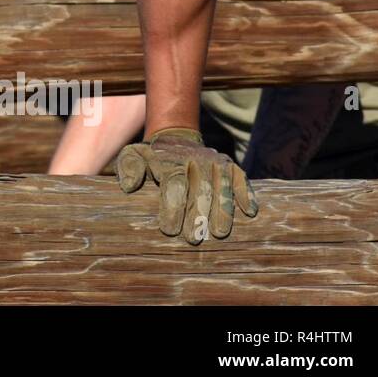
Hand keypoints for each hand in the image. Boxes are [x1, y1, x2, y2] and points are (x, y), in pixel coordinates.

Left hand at [117, 127, 258, 243]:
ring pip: (222, 185)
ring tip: (219, 232)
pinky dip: (246, 193)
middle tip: (193, 239)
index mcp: (171, 160)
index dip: (172, 208)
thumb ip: (128, 167)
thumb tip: (129, 186)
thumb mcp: (133, 155)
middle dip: (197, 214)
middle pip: (200, 188)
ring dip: (222, 209)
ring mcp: (215, 161)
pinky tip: (249, 212)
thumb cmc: (152, 157)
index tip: (169, 230)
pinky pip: (241, 178)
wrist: (176, 138)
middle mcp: (196, 159)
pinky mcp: (230, 165)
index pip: (174, 184)